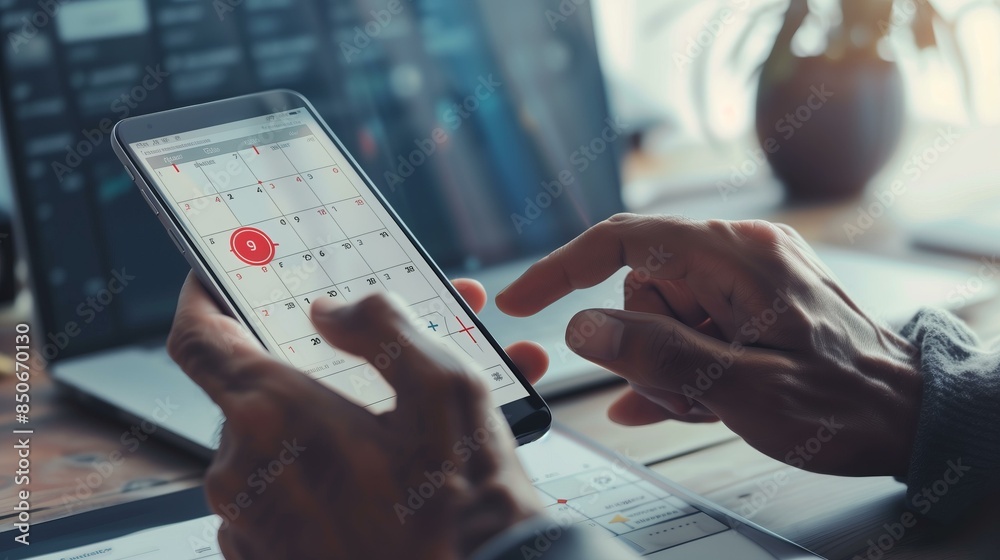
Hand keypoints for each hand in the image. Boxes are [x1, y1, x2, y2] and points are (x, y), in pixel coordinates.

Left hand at [167, 273, 547, 558]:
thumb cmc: (461, 506)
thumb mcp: (446, 389)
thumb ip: (381, 326)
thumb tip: (331, 313)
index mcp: (272, 418)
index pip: (199, 339)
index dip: (202, 299)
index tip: (215, 282)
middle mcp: (241, 473)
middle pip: (250, 391)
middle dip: (304, 368)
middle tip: (359, 362)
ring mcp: (248, 525)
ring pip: (269, 445)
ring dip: (317, 425)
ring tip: (389, 429)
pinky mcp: (265, 559)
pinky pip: (275, 495)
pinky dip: (313, 475)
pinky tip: (373, 480)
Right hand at [497, 214, 922, 477]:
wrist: (912, 415)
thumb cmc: (846, 403)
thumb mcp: (745, 389)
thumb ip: (660, 357)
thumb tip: (583, 330)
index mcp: (736, 257)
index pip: (624, 241)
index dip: (562, 269)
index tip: (520, 301)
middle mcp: (740, 253)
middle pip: (642, 290)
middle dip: (648, 349)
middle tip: (690, 390)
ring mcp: (748, 277)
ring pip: (664, 317)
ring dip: (671, 367)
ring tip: (714, 400)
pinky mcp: (754, 302)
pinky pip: (693, 326)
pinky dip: (682, 362)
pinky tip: (683, 400)